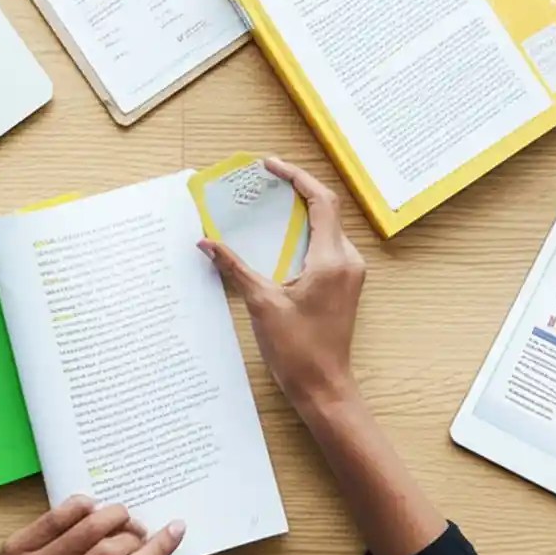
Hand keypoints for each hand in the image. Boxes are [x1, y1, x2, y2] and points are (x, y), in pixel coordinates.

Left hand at [0, 496, 190, 554]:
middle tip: (144, 531)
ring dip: (113, 517)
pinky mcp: (14, 549)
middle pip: (111, 552)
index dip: (158, 550)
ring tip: (124, 517)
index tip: (177, 530)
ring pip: (85, 531)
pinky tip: (94, 507)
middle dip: (135, 536)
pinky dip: (80, 507)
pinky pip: (54, 518)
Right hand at [198, 158, 366, 410]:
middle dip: (295, 192)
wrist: (324, 388)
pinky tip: (278, 240)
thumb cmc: (298, 350)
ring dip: (298, 214)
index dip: (296, 177)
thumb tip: (206, 243)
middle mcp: (347, 261)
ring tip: (267, 206)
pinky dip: (302, 236)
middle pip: (325, 210)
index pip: (321, 201)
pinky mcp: (342, 285)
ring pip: (325, 229)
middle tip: (264, 182)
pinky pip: (324, 248)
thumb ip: (234, 268)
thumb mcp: (261, 303)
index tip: (270, 166)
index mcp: (332, 260)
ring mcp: (348, 273)